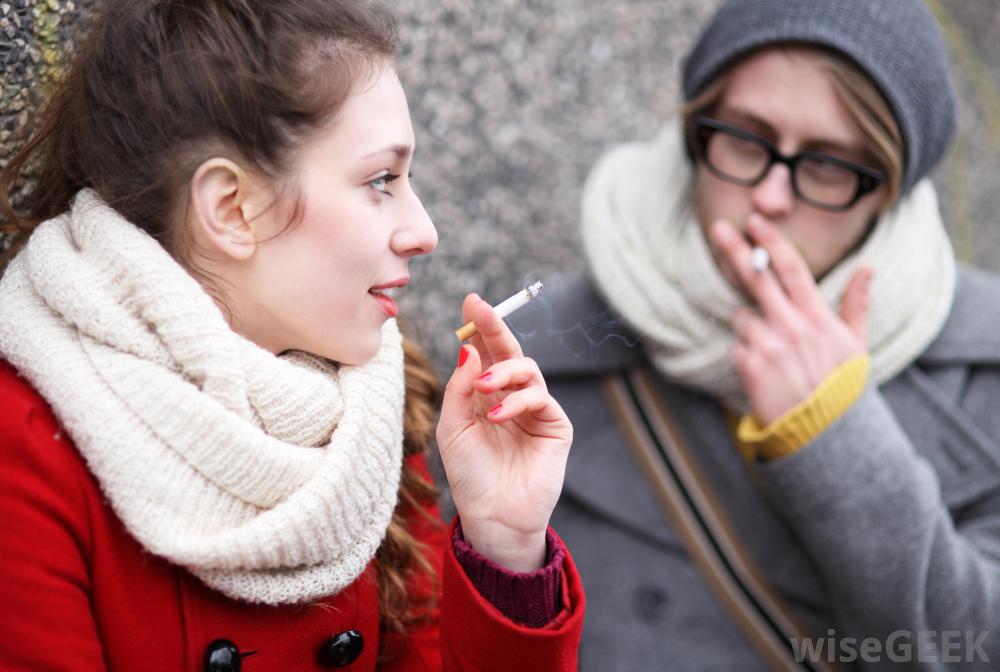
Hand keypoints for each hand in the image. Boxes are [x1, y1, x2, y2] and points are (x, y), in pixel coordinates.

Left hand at [436, 293, 572, 571]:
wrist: (493, 516)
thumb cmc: (470, 475)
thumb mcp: (453, 427)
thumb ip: (460, 388)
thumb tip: (469, 347)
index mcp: (484, 394)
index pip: (483, 352)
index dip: (479, 327)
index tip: (470, 302)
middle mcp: (510, 396)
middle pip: (508, 351)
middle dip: (495, 327)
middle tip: (481, 307)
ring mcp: (535, 410)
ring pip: (527, 369)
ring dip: (504, 371)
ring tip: (485, 388)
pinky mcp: (554, 426)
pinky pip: (540, 397)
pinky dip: (518, 400)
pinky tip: (498, 415)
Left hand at [709, 214, 872, 425]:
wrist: (824, 432)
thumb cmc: (841, 387)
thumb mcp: (857, 345)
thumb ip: (857, 304)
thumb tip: (867, 267)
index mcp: (816, 317)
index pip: (791, 269)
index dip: (771, 242)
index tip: (755, 221)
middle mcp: (790, 325)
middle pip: (757, 278)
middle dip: (736, 250)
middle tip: (718, 228)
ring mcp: (767, 344)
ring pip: (742, 317)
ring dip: (750, 327)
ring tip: (773, 354)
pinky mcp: (749, 365)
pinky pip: (736, 347)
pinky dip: (745, 355)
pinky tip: (764, 372)